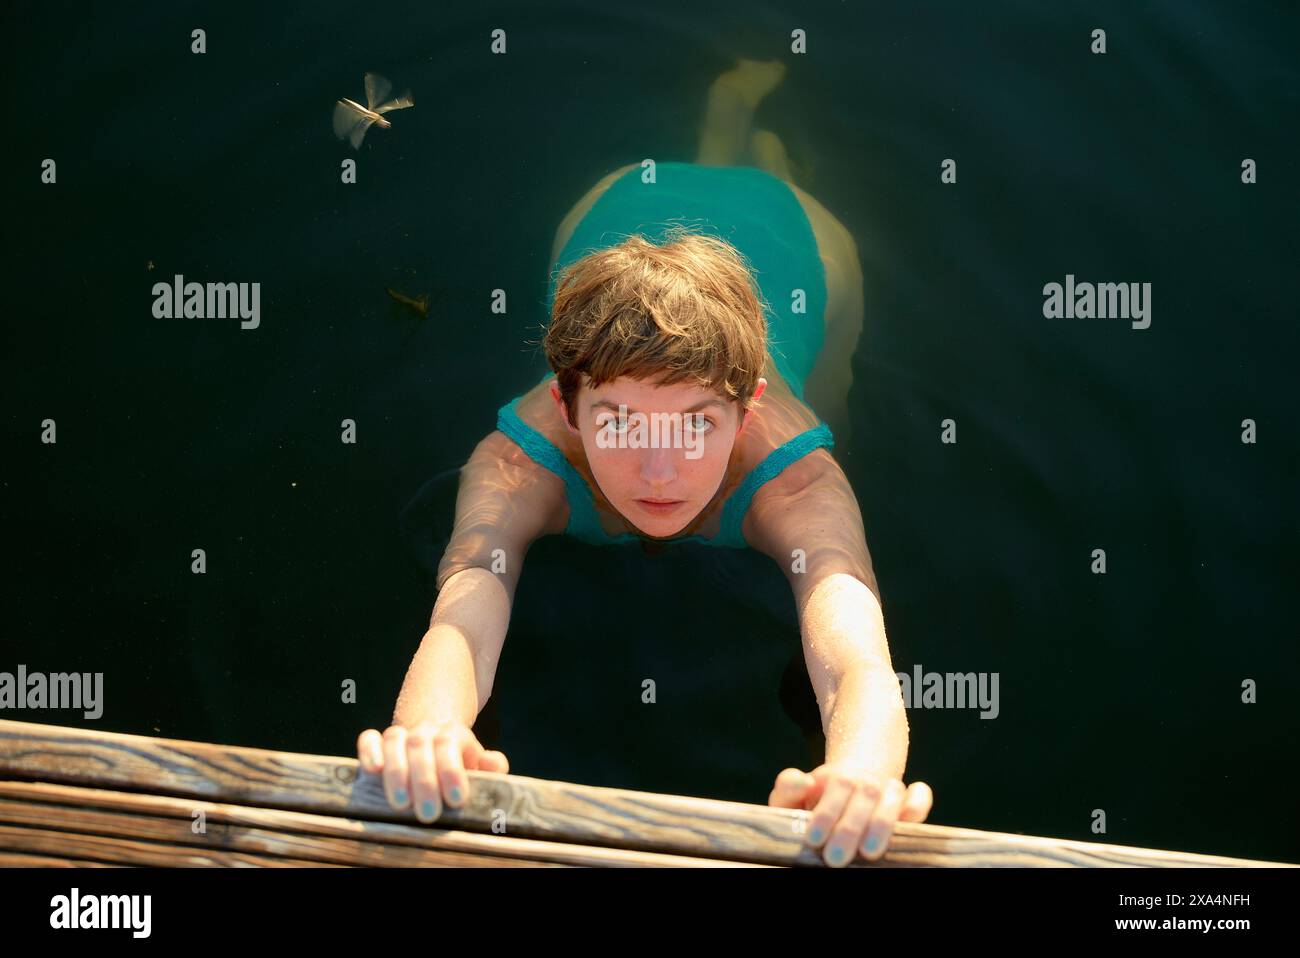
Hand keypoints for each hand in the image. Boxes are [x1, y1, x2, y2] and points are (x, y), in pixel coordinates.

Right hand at [356, 722, 509, 822]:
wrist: (435, 738)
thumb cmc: (459, 761)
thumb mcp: (478, 762)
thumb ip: (491, 764)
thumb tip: (494, 763)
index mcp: (451, 735)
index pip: (450, 745)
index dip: (452, 771)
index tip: (457, 800)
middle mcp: (424, 732)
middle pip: (421, 746)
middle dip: (425, 781)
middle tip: (429, 814)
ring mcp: (401, 735)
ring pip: (394, 741)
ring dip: (396, 772)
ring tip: (401, 804)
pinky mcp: (378, 743)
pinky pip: (369, 738)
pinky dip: (368, 751)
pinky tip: (372, 771)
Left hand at [769, 762, 932, 866]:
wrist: (845, 786)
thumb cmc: (812, 800)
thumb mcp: (792, 795)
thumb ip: (788, 787)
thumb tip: (805, 781)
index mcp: (837, 776)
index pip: (837, 785)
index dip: (827, 812)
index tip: (813, 839)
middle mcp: (866, 780)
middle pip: (865, 793)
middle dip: (851, 828)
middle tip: (834, 859)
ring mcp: (888, 789)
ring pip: (894, 795)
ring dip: (883, 823)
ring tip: (869, 852)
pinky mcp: (907, 802)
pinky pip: (920, 797)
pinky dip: (918, 804)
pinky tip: (907, 822)